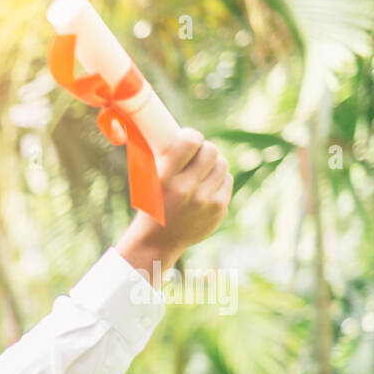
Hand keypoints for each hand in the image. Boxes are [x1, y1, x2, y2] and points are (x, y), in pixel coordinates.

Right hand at [116, 128, 231, 282]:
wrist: (156, 243)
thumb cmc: (150, 205)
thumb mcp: (147, 181)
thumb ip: (162, 157)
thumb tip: (175, 129)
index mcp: (165, 180)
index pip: (190, 142)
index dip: (192, 136)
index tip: (189, 138)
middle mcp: (187, 191)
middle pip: (211, 151)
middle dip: (205, 150)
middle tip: (197, 155)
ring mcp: (205, 202)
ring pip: (222, 165)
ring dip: (212, 165)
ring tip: (200, 173)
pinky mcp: (218, 211)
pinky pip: (227, 181)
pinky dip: (218, 181)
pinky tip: (205, 188)